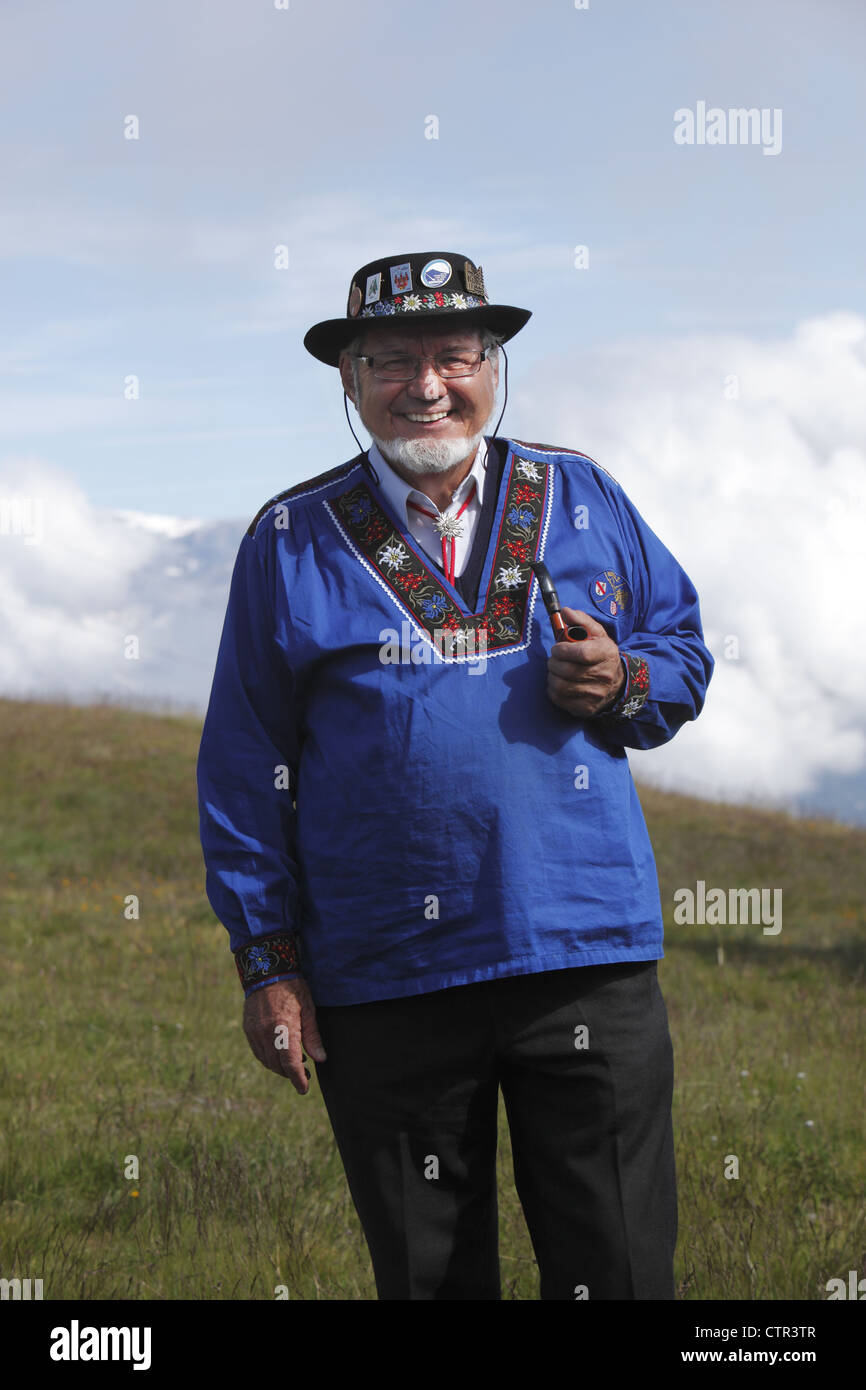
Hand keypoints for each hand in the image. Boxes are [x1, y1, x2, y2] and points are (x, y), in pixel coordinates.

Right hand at [242, 977, 326, 1095]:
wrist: (267, 970)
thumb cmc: (292, 988)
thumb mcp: (309, 1009)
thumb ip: (312, 1036)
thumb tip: (320, 1059)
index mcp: (284, 1028)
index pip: (290, 1063)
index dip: (298, 1079)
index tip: (304, 1089)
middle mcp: (266, 1033)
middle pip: (277, 1065)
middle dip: (290, 1074)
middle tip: (304, 1073)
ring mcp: (254, 1032)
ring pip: (266, 1061)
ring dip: (279, 1067)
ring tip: (294, 1062)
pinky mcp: (248, 1029)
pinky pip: (258, 1052)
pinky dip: (269, 1058)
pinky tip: (279, 1052)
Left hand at [544, 607, 625, 716]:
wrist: (615, 683)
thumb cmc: (600, 654)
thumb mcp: (595, 634)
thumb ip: (580, 620)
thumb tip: (565, 612)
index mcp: (606, 653)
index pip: (582, 654)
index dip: (563, 650)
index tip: (558, 648)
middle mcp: (604, 676)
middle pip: (567, 671)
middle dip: (553, 662)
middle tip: (554, 659)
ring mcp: (595, 694)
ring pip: (560, 686)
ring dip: (552, 676)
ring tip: (556, 670)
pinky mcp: (586, 708)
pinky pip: (559, 699)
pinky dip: (553, 690)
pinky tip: (559, 683)